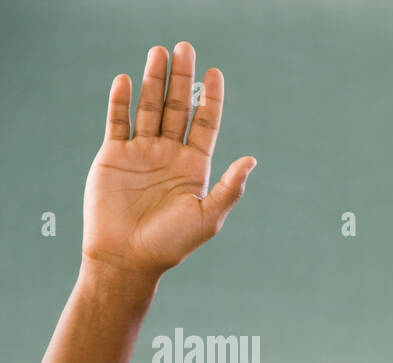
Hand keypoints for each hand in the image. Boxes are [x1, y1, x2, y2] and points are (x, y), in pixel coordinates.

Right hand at [82, 42, 254, 279]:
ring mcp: (141, 152)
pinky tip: (127, 80)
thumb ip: (230, 188)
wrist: (128, 256)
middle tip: (185, 48)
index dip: (211, 98)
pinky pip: (118, 121)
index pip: (206, 124)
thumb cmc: (171, 243)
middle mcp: (169, 155)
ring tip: (159, 53)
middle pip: (178, 108)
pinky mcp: (114, 155)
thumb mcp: (207, 217)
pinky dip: (122, 101)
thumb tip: (252, 159)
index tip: (215, 73)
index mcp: (195, 167)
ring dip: (154, 81)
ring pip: (149, 108)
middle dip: (182, 79)